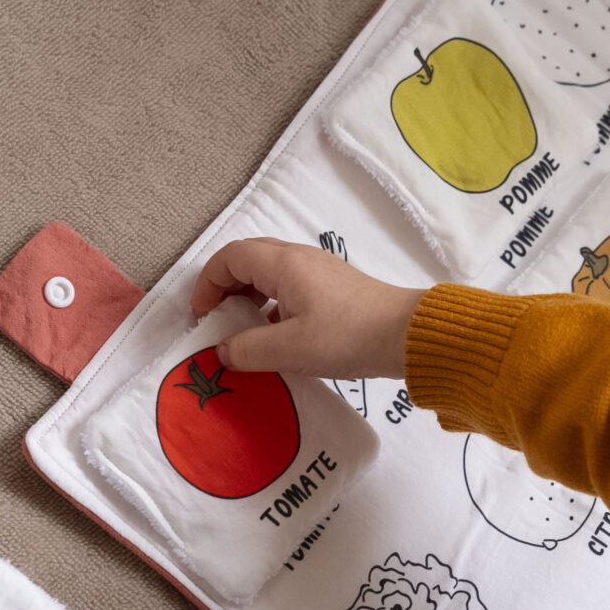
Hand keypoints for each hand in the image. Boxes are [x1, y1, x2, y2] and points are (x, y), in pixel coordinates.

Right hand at [190, 237, 425, 378]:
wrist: (407, 336)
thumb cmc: (348, 337)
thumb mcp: (290, 349)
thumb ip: (248, 350)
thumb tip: (222, 352)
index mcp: (284, 264)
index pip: (230, 257)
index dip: (207, 283)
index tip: (201, 316)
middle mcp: (299, 259)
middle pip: (248, 259)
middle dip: (225, 287)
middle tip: (217, 320)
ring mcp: (319, 271)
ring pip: (269, 273)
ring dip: (248, 297)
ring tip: (243, 330)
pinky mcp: (333, 289)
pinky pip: (289, 287)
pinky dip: (271, 305)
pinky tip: (277, 335)